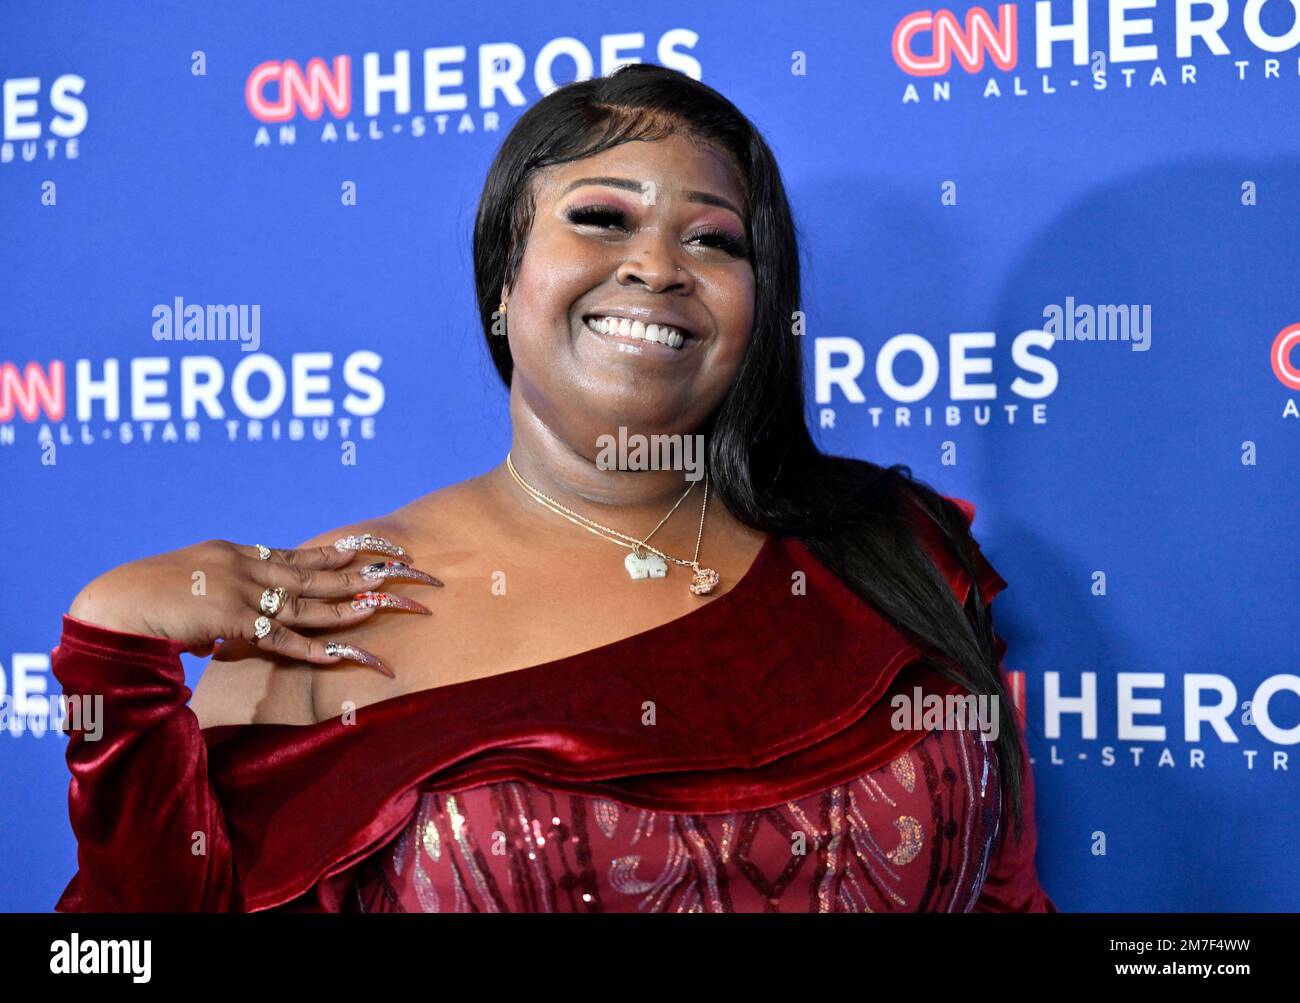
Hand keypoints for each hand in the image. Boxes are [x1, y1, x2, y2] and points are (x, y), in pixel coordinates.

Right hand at [67, 535, 442, 676]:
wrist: (113, 602)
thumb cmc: (144, 601)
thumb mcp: (192, 593)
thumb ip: (221, 610)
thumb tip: (231, 636)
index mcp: (240, 555)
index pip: (301, 555)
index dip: (340, 554)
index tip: (372, 551)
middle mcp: (249, 567)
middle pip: (319, 573)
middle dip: (365, 574)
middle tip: (407, 572)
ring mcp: (243, 593)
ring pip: (310, 602)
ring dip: (352, 606)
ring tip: (391, 605)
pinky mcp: (233, 621)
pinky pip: (283, 639)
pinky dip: (316, 647)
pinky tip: (347, 651)